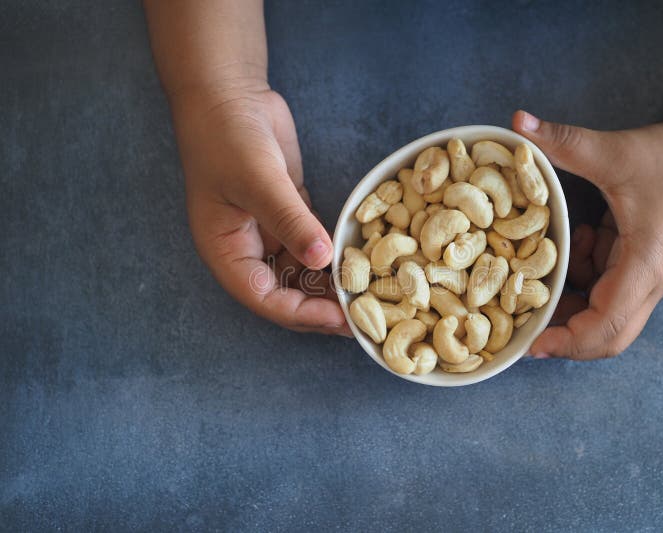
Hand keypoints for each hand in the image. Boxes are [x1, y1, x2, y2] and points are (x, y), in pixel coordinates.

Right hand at [172, 85, 349, 335]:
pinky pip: (314, 248)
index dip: (304, 315)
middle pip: (287, 295)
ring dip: (331, 287)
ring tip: (370, 296)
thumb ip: (290, 221)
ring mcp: (270, 234)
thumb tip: (323, 260)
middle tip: (365, 318)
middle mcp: (247, 251)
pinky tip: (362, 264)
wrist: (228, 94)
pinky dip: (334, 258)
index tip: (342, 319)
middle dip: (323, 309)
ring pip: (303, 275)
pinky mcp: (291, 216)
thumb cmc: (227, 138)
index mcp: (226, 253)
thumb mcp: (258, 181)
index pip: (266, 300)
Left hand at [512, 110, 662, 358]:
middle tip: (523, 322)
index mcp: (644, 266)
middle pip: (607, 337)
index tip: (532, 344)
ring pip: (603, 314)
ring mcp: (642, 277)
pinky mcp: (636, 266)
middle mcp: (646, 282)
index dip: (568, 341)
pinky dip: (581, 274)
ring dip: (569, 299)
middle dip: (565, 336)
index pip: (607, 325)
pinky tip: (578, 240)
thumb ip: (565, 141)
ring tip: (542, 269)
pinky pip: (603, 288)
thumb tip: (518, 120)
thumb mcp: (615, 152)